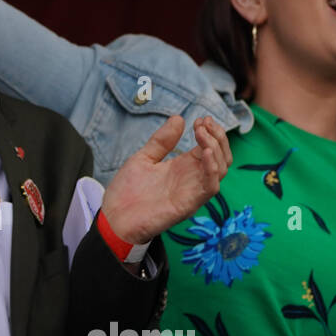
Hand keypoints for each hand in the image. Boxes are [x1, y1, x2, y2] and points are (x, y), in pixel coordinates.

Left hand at [102, 115, 230, 244]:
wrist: (113, 217)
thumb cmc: (128, 192)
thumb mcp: (144, 158)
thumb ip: (161, 141)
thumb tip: (178, 118)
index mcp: (184, 167)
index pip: (210, 147)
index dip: (210, 132)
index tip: (200, 119)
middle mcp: (192, 179)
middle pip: (221, 157)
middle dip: (218, 137)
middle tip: (203, 123)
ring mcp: (192, 191)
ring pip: (220, 170)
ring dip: (216, 149)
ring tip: (202, 134)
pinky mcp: (188, 204)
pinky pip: (210, 188)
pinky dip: (212, 169)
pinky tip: (205, 153)